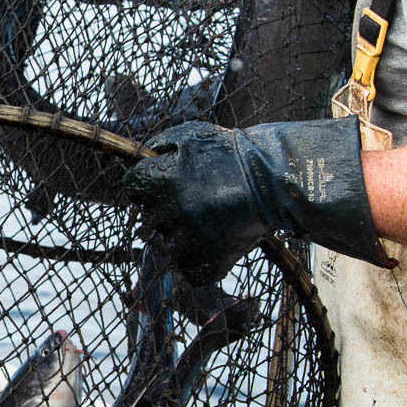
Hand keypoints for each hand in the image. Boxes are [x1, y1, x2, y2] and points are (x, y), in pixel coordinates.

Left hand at [123, 122, 270, 284]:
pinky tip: (213, 242)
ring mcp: (190, 239)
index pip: (132, 187)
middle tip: (195, 199)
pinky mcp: (210, 260)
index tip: (161, 183)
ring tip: (209, 220)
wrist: (274, 178)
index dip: (146, 183)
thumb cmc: (232, 152)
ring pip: (170, 245)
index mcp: (162, 181)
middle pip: (151, 217)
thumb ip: (160, 146)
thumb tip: (143, 157)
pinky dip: (198, 262)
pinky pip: (190, 270)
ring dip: (183, 236)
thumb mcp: (191, 135)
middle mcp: (171, 212)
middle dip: (167, 209)